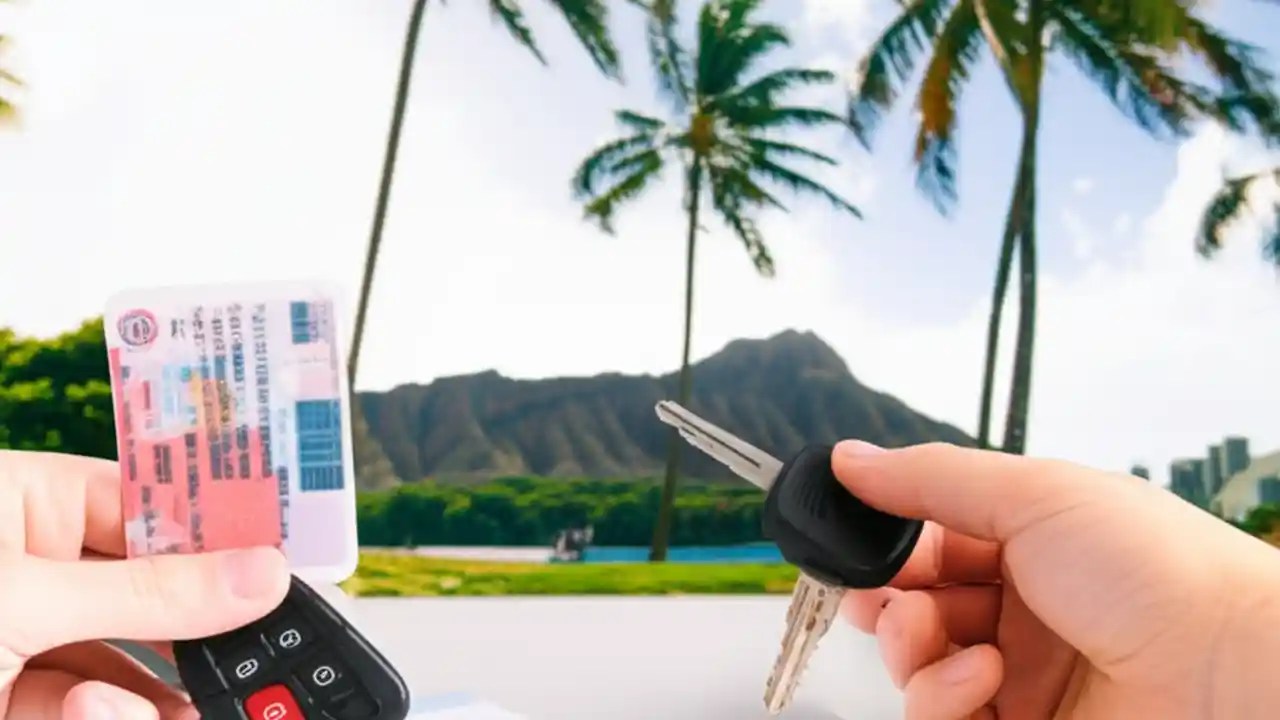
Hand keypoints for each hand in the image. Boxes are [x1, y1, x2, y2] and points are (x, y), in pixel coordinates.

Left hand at [0, 450, 290, 718]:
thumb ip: (147, 592)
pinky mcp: (13, 701)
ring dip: (150, 691)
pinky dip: (111, 717)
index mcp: (23, 504)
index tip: (284, 558)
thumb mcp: (21, 601)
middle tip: (255, 643)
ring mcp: (20, 639)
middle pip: (150, 586)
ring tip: (179, 707)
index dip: (220, 528)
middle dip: (196, 625)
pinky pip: (88, 705)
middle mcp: (29, 566)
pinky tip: (95, 714)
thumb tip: (260, 575)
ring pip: (126, 658)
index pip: (148, 502)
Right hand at [833, 441, 1279, 719]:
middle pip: (914, 609)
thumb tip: (849, 460)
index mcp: (1031, 545)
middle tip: (883, 595)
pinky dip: (943, 697)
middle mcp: (1023, 613)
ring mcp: (1021, 681)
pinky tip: (983, 678)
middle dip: (885, 601)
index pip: (931, 543)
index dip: (887, 543)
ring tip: (945, 637)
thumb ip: (931, 479)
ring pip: (916, 669)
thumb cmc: (1158, 572)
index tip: (851, 537)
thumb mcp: (1035, 494)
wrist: (1235, 673)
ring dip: (912, 649)